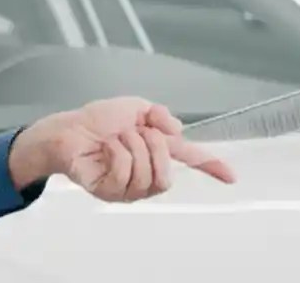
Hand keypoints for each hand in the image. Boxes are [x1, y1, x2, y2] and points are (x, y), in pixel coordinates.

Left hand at [8, 97, 235, 202]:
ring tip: (116, 139)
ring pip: (147, 175)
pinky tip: (105, 149)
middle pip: (168, 175)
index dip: (212, 167)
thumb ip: (159, 115)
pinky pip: (124, 175)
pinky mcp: (110, 193)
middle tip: (134, 132)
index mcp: (157, 150)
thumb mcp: (134, 106)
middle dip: (154, 147)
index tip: (231, 176)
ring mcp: (129, 188)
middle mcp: (146, 173)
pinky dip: (116, 154)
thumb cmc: (97, 120)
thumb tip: (178, 130)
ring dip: (131, 147)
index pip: (190, 160)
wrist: (68, 129)